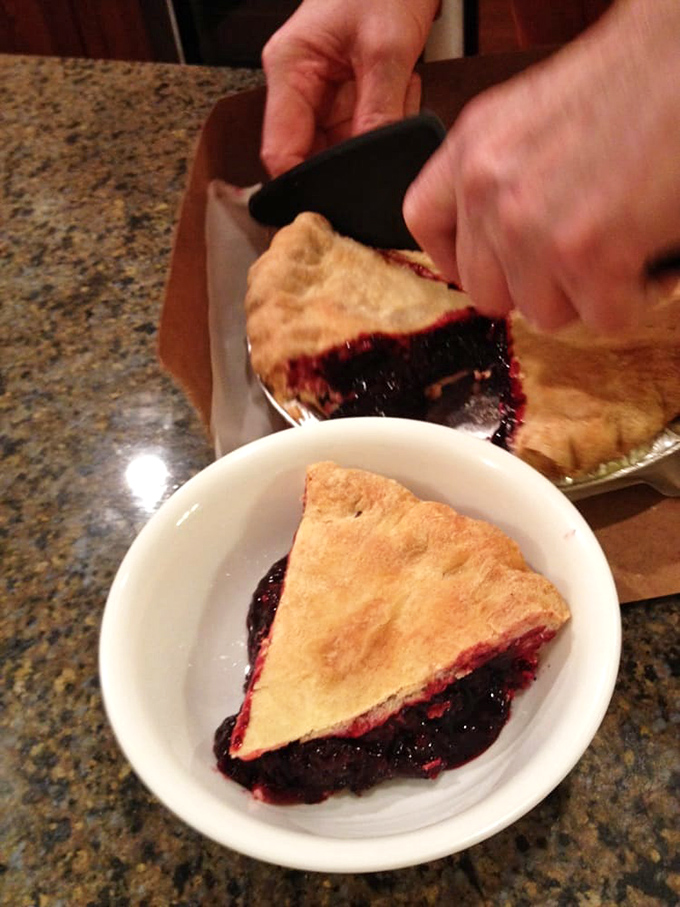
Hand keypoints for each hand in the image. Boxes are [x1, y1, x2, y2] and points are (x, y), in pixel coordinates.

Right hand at [260, 0, 438, 175]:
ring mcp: (322, 94)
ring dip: (377, 135)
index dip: (307, 183)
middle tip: (388, 123)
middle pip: (313, 154)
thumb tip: (371, 167)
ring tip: (401, 89)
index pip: (280, 152)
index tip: (341, 196)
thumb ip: (380, 113)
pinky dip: (388, 122)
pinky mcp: (345, 96)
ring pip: (344, 146)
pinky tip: (403, 88)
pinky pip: (364, 130)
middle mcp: (298, 86)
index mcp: (288, 69)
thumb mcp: (387, 49)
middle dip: (354, 153)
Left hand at [404, 0, 679, 333]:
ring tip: (620, 247)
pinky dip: (635, 299)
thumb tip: (500, 246)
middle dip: (536, 287)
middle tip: (576, 260)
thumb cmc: (628, 82)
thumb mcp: (531, 117)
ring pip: (544, 314)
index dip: (458, 259)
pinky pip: (603, 318)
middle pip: (486, 292)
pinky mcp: (585, 253)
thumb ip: (502, 175)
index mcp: (471, 147)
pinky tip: (649, 254)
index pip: (424, 223)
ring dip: (587, 295)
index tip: (489, 267)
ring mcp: (529, 225)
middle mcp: (487, 186)